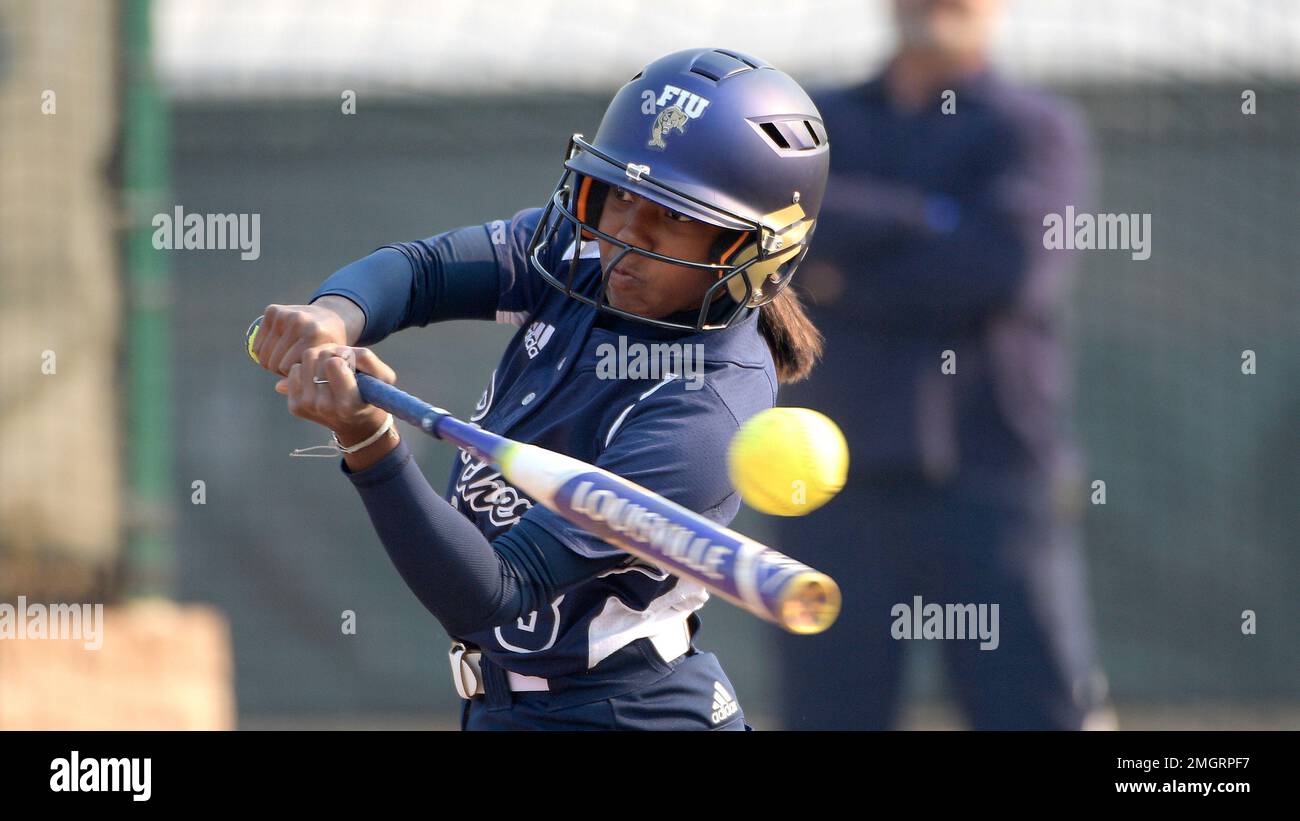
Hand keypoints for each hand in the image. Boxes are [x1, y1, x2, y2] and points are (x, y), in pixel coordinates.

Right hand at [254, 302, 352, 376]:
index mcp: (315, 335)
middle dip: (280, 370)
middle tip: (293, 366)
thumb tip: (277, 388)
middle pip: (274, 362)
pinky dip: (263, 352)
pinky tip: (276, 350)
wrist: (331, 317)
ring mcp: (285, 314)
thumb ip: (305, 378)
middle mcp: (299, 321)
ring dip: (271, 362)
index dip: (292, 375)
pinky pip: (257, 344)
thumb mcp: (323, 364)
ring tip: (285, 360)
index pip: (286, 368)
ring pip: (264, 354)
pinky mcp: (273, 310)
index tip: (302, 373)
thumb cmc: (327, 347)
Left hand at [275, 344, 398, 448]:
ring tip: (330, 372)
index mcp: (348, 403)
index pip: (333, 362)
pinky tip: (318, 380)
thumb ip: (366, 359)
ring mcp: (308, 408)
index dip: (343, 357)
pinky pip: (294, 370)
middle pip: (318, 357)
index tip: (351, 365)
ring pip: (306, 360)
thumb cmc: (371, 394)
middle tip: (341, 365)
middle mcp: (325, 408)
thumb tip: (330, 358)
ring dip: (318, 360)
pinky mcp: (295, 406)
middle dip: (331, 355)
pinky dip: (305, 370)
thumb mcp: (383, 377)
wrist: (356, 423)